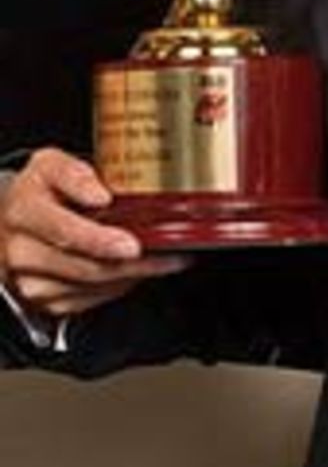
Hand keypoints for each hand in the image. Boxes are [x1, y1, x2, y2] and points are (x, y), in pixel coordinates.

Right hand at [0, 148, 188, 317]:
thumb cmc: (39, 193)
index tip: (132, 244)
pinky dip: (121, 285)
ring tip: (169, 260)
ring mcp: (32, 281)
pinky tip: (137, 269)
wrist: (15, 221)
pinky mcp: (46, 301)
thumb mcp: (50, 165)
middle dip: (135, 264)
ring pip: (93, 287)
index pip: (64, 231)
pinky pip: (91, 299)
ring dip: (136, 275)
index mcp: (25, 212)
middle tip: (172, 255)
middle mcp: (23, 252)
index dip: (100, 240)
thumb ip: (74, 173)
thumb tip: (99, 193)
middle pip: (86, 266)